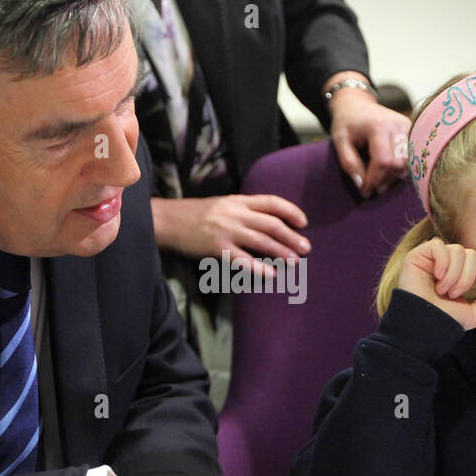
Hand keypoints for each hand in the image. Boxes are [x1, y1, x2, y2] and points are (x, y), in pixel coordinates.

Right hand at [151, 195, 309, 279]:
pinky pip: (243, 260)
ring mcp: (227, 231)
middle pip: (271, 224)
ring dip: (281, 252)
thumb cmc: (196, 214)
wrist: (169, 220)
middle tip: (306, 248)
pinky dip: (259, 268)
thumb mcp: (222, 204)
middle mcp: (235, 213)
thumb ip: (244, 209)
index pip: (272, 202)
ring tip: (294, 262)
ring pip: (262, 241)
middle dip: (291, 236)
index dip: (291, 211)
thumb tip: (268, 221)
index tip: (303, 222)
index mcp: (238, 200)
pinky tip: (271, 275)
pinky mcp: (217, 248)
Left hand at [328, 87, 410, 197]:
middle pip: (397, 164)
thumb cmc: (346, 122)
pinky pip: (410, 156)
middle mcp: (397, 125)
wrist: (356, 103)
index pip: (383, 161)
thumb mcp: (339, 141)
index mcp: (378, 126)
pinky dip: (399, 167)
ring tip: (378, 179)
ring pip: (407, 163)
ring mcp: (407, 126)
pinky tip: (387, 170)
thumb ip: (349, 163)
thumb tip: (362, 185)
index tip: (365, 191)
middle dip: (384, 180)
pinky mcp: (411, 129)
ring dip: (393, 176)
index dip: (374, 180)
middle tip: (371, 188)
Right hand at [397, 237, 475, 329]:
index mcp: (459, 275)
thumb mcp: (475, 314)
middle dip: (468, 277)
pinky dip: (442, 262)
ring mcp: (432, 259)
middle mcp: (446, 265)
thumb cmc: (443, 321)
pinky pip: (438, 246)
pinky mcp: (417, 256)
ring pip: (457, 250)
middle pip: (471, 254)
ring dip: (454, 274)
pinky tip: (436, 277)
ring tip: (442, 290)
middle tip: (454, 294)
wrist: (422, 327)